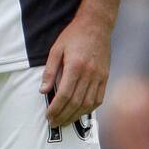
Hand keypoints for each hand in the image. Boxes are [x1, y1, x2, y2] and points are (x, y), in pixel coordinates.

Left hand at [40, 13, 111, 128]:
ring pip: (88, 103)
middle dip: (63, 116)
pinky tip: (80, 113)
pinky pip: (99, 98)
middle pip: (76, 102)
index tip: (48, 116)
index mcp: (75, 66)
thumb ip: (50, 71)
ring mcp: (99, 76)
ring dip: (76, 115)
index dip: (56, 108)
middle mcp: (89, 73)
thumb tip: (43, 90)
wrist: (97, 25)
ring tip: (65, 121)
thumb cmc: (74, 36)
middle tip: (54, 123)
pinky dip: (89, 108)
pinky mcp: (105, 76)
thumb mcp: (56, 49)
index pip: (65, 95)